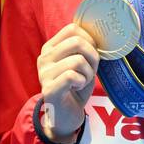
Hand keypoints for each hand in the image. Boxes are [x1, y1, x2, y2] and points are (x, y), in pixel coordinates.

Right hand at [36, 23, 99, 143]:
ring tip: (82, 81)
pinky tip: (77, 87)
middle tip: (89, 70)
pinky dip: (82, 81)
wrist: (67, 114)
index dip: (90, 40)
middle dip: (92, 57)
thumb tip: (100, 33)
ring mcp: (44, 73)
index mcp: (51, 47)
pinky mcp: (49, 89)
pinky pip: (72, 76)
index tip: (91, 55)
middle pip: (77, 42)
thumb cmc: (75, 86)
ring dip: (88, 72)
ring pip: (77, 60)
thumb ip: (84, 47)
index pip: (73, 29)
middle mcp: (44, 57)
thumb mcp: (81, 62)